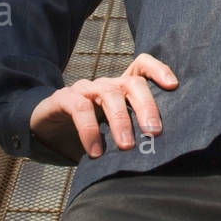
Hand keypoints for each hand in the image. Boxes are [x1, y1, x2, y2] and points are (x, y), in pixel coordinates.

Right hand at [29, 53, 177, 160]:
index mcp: (122, 88)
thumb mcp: (114, 133)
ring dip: (120, 120)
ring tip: (127, 146)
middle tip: (155, 132)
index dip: (158, 69)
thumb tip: (165, 155)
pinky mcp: (64, 98)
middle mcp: (106, 85)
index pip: (142, 65)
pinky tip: (95, 152)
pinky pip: (79, 109)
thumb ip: (135, 136)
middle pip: (132, 83)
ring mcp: (85, 89)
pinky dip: (89, 130)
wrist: (47, 131)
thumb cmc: (90, 133)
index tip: (173, 86)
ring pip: (108, 94)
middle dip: (146, 106)